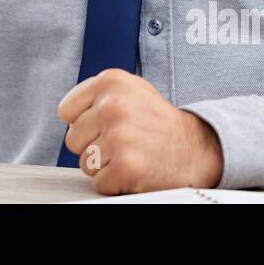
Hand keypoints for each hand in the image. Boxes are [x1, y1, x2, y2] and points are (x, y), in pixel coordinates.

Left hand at [58, 68, 223, 194]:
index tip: (105, 125)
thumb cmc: (159, 122)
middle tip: (122, 142)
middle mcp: (113, 105)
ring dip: (105, 165)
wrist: (197, 148)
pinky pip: (100, 183)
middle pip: (73, 139)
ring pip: (85, 163)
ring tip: (130, 154)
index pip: (66, 111)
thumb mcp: (131, 90)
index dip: (84, 123)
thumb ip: (98, 94)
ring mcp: (120, 136)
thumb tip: (66, 111)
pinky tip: (134, 169)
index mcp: (110, 81)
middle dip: (94, 146)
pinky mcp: (126, 166)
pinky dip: (115, 183)